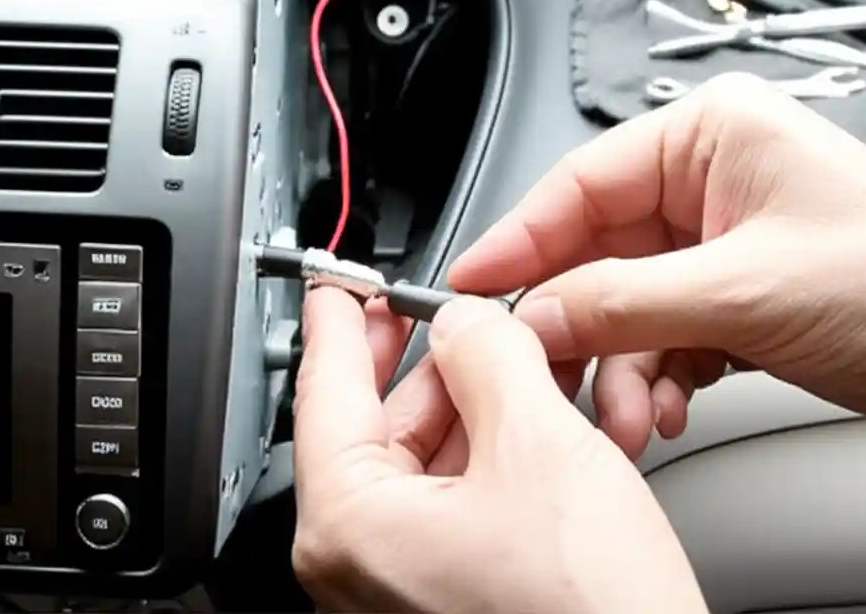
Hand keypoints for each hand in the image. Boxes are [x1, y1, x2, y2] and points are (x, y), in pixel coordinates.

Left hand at [291, 288, 706, 612]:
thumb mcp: (538, 443)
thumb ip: (489, 354)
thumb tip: (468, 319)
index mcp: (349, 525)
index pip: (325, 389)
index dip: (341, 320)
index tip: (341, 283)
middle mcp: (361, 563)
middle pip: (381, 424)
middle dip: (442, 363)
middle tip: (462, 313)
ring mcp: (404, 586)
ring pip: (429, 462)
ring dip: (483, 407)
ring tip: (531, 363)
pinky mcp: (451, 598)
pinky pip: (456, 503)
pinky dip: (497, 457)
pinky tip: (540, 425)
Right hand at [450, 73, 865, 460]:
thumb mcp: (745, 289)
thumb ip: (625, 303)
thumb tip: (538, 312)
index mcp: (707, 139)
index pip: (579, 184)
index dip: (518, 239)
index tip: (470, 282)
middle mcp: (705, 186)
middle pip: (595, 257)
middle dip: (580, 328)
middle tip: (548, 373)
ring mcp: (715, 246)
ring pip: (623, 310)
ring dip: (620, 369)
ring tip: (630, 414)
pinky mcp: (729, 299)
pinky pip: (658, 339)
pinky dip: (654, 379)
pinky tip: (664, 408)